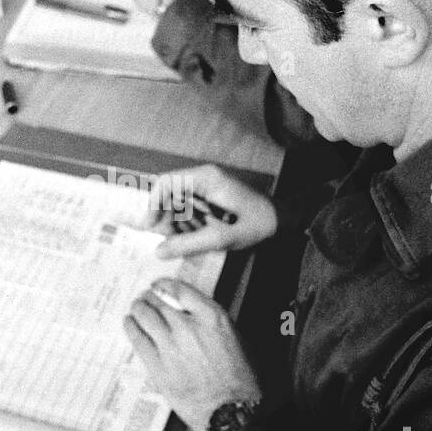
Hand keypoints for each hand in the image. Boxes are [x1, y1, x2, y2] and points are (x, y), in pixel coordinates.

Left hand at [124, 278, 260, 430]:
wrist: (229, 411)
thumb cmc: (238, 379)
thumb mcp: (233, 338)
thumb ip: (210, 320)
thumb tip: (188, 311)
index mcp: (212, 318)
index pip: (180, 290)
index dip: (165, 285)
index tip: (159, 285)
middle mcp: (188, 327)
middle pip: (158, 301)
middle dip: (150, 298)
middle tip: (145, 298)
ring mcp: (170, 346)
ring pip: (144, 316)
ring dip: (138, 309)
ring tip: (136, 309)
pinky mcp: (157, 366)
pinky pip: (137, 339)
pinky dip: (131, 327)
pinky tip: (130, 324)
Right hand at [145, 163, 278, 257]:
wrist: (281, 220)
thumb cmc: (257, 224)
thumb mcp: (222, 238)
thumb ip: (189, 244)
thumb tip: (159, 251)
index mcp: (205, 179)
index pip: (166, 183)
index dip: (152, 204)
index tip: (150, 228)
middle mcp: (203, 179)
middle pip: (168, 195)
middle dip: (164, 219)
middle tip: (167, 242)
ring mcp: (206, 188)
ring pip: (176, 204)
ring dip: (175, 225)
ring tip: (183, 244)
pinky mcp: (209, 199)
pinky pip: (188, 210)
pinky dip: (186, 226)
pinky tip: (194, 240)